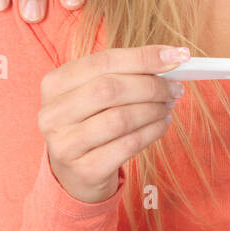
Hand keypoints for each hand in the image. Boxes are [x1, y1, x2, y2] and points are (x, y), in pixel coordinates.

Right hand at [39, 44, 190, 202]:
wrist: (73, 174)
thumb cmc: (89, 123)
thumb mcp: (92, 94)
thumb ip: (123, 73)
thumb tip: (170, 58)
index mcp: (54, 84)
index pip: (102, 61)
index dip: (142, 57)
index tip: (176, 56)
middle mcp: (53, 114)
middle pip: (109, 89)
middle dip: (150, 86)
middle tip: (175, 88)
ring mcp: (65, 145)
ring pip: (120, 119)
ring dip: (153, 110)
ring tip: (168, 106)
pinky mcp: (85, 170)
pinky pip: (128, 145)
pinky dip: (152, 132)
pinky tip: (162, 125)